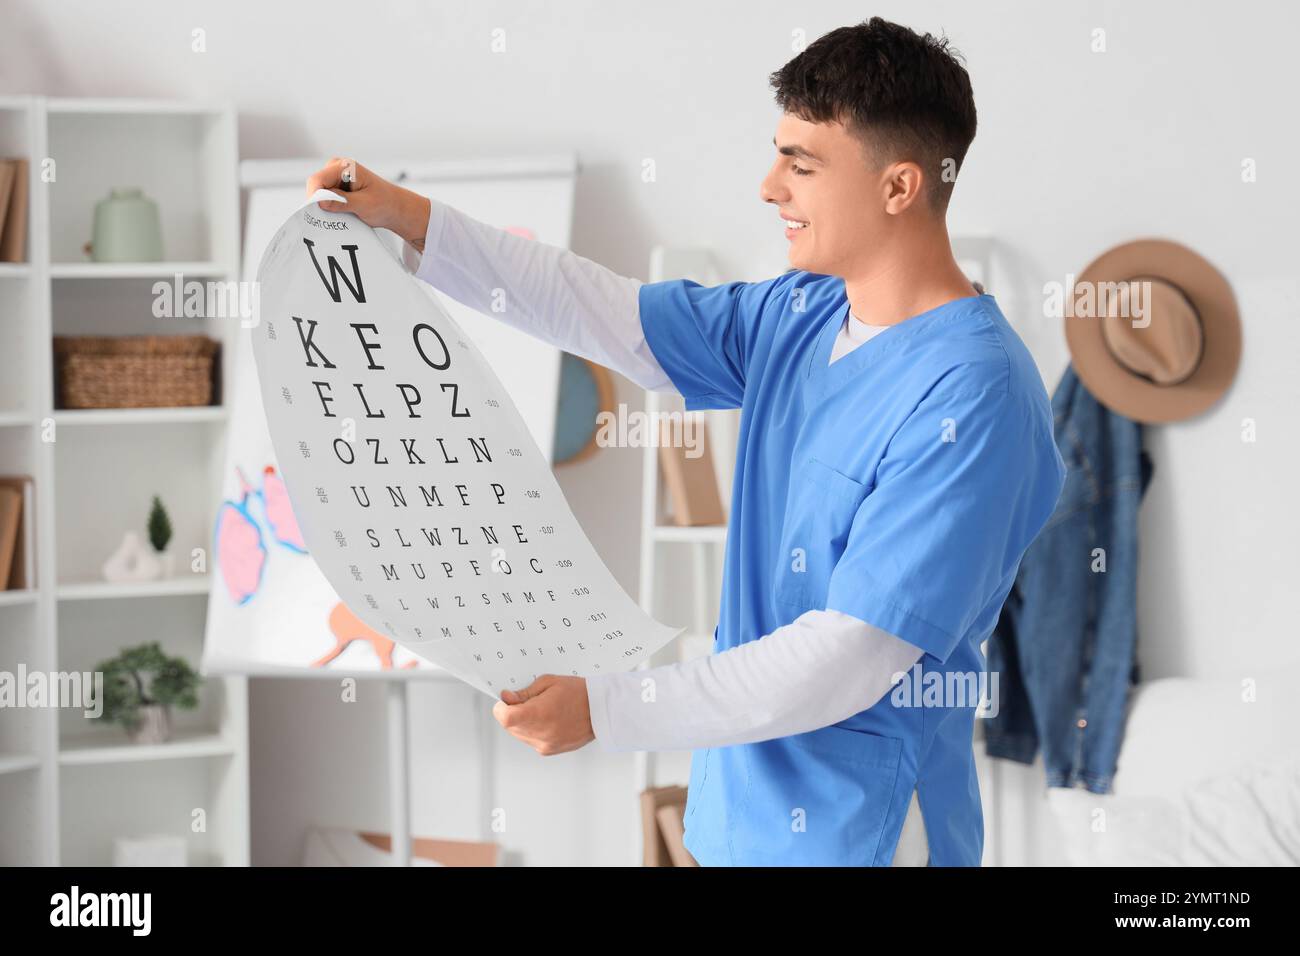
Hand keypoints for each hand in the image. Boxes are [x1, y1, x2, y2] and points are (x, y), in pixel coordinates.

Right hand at [305, 157, 431, 250]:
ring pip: (318, 193)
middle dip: (319, 202)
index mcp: (345, 166)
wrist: (395, 207)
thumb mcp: (364, 205)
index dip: (314, 196)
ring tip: (341, 215)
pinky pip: (324, 197)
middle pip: (315, 185)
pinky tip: (341, 215)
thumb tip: (320, 202)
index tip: (317, 212)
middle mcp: (337, 168)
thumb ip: (342, 202)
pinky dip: (329, 208)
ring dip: (325, 206)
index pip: (318, 179)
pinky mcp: (335, 186)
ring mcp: (335, 177)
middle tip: (331, 217)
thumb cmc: (384, 203)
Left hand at [492, 674, 595, 755]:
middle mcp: (541, 733)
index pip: (505, 717)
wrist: (601, 710)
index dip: (501, 708)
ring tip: (542, 710)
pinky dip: (533, 730)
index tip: (506, 701)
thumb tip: (506, 698)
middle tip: (528, 702)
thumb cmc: (578, 693)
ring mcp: (545, 744)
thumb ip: (524, 692)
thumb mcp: (549, 682)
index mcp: (540, 714)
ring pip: (518, 734)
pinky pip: (530, 740)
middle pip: (509, 726)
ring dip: (522, 723)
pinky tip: (547, 720)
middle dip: (512, 714)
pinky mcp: (549, 750)